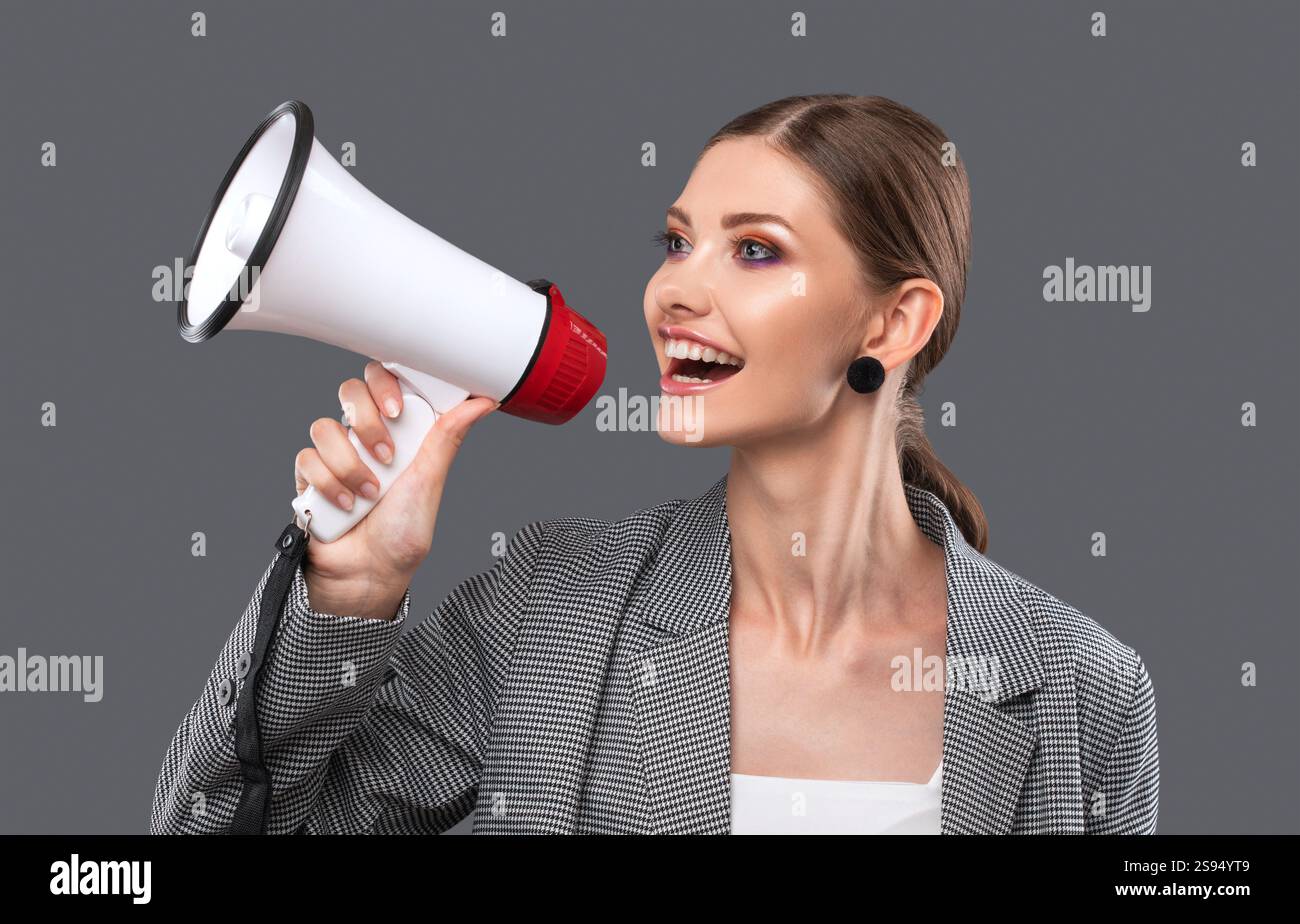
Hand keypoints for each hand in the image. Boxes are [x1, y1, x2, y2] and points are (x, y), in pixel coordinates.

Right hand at [292, 361, 497, 617]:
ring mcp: (335, 455)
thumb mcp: (430, 480)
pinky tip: (347, 506)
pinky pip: (307, 460)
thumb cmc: (402, 531)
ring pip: (325, 428)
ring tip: (370, 494)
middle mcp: (364, 437)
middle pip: (350, 392)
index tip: (399, 410)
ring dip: (351, 465)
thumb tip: (482, 403)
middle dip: (368, 423)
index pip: (383, 380)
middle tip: (387, 456)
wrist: (369, 573)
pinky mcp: (309, 477)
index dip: (386, 384)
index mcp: (397, 432)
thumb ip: (448, 437)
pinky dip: (330, 486)